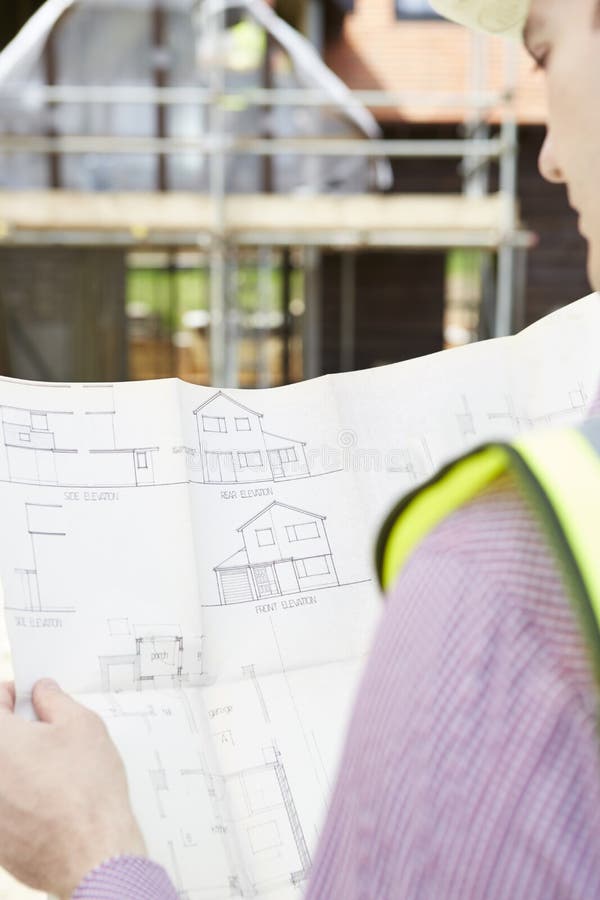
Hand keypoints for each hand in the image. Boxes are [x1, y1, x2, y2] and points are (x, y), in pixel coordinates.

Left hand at [0, 679, 145, 898]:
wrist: (91, 853)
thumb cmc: (87, 792)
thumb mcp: (82, 725)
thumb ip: (55, 701)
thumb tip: (44, 693)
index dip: (12, 694)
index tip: (24, 696)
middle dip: (16, 731)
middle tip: (44, 732)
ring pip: (3, 773)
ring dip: (18, 765)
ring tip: (51, 769)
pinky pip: (6, 804)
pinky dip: (20, 797)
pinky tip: (49, 798)